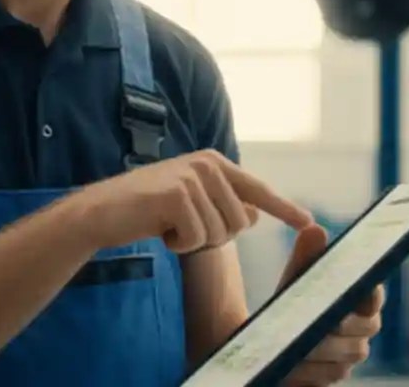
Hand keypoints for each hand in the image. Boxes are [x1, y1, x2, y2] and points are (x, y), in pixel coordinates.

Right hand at [72, 150, 313, 252]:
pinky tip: (159, 229)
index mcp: (214, 163)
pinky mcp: (176, 194)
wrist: (100, 212)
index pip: (257, 189)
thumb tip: (253, 216)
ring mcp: (192, 177)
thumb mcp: (190, 203)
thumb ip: (222, 205)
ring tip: (168, 226)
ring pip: (220, 233)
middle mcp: (207, 164)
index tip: (308, 221)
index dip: (284, 208)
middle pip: (240, 223)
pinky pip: (197, 238)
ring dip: (194, 242)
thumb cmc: (146, 210)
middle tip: (182, 229)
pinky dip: (179, 245)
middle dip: (215, 238)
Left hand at [277, 224, 384, 385]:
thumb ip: (305, 258)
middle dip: (339, 324)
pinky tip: (290, 366)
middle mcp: (361, 331)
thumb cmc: (289, 305)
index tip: (355, 291)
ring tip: (294, 344)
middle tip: (318, 321)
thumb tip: (315, 229)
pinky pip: (328, 379)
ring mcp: (348, 358)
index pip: (374, 295)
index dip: (369, 295)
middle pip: (365, 329)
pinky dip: (309, 372)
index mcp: (360, 301)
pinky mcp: (330, 380)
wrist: (266, 342)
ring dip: (320, 350)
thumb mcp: (293, 280)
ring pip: (346, 356)